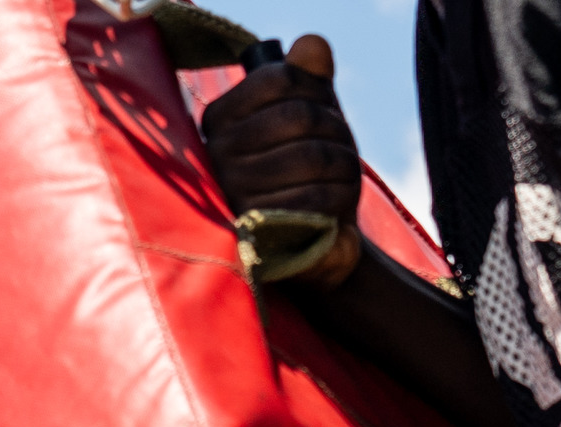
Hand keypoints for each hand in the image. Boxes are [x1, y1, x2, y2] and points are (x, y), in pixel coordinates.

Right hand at [199, 34, 364, 287]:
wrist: (309, 247)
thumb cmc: (304, 173)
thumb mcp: (309, 116)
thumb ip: (309, 77)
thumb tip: (310, 46)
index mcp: (220, 121)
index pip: (279, 78)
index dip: (317, 91)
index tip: (321, 114)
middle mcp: (216, 156)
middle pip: (301, 116)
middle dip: (337, 132)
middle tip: (338, 153)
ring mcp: (231, 196)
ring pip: (313, 156)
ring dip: (344, 168)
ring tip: (337, 182)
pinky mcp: (255, 235)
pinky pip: (313, 199)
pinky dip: (337, 201)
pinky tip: (332, 211)